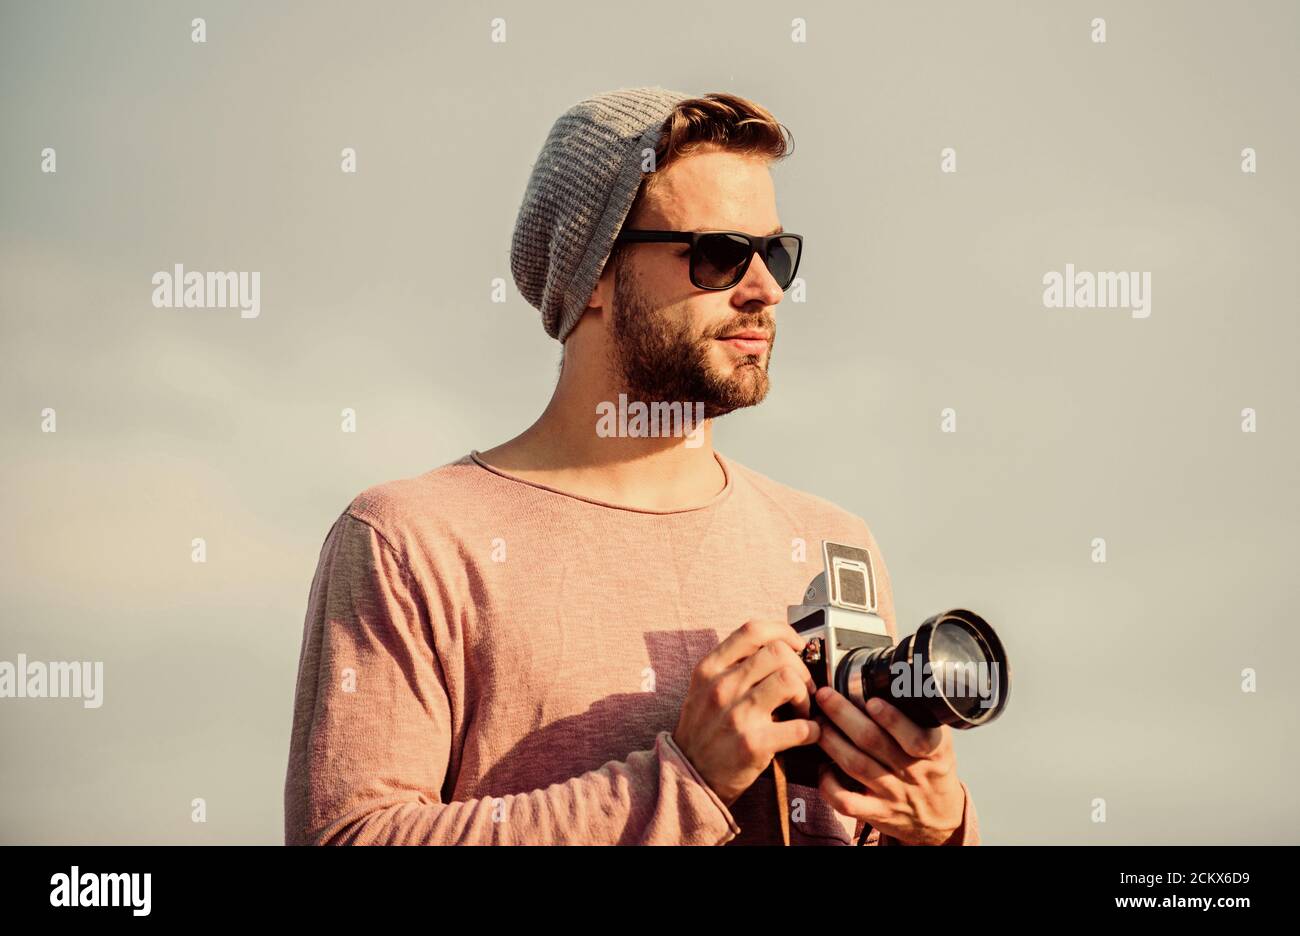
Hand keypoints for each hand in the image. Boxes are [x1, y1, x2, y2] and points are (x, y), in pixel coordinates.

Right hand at [673, 620, 820, 806]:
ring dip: (806, 696)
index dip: (783, 632)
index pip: (753, 630)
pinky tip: (807, 733)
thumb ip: (732, 666)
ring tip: (801, 710)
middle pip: (778, 653)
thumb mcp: (704, 688)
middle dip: (800, 668)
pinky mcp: (754, 744)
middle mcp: (721, 687)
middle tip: (801, 687)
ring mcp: (737, 715)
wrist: (689, 776)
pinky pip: (801, 727)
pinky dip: (812, 730)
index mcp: (710, 668)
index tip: (796, 644)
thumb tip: (777, 648)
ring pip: (790, 682)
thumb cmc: (703, 730)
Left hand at [814, 687, 966, 844]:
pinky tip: (822, 767)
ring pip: (856, 765)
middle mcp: (911, 772)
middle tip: (825, 696)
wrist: (939, 817)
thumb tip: (892, 679)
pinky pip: (847, 802)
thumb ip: (920, 717)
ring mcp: (892, 795)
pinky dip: (829, 784)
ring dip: (831, 741)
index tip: (872, 701)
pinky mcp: (876, 813)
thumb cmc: (932, 770)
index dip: (893, 720)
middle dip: (844, 715)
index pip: (917, 738)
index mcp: (932, 752)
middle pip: (874, 743)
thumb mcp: (940, 742)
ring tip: (817, 722)